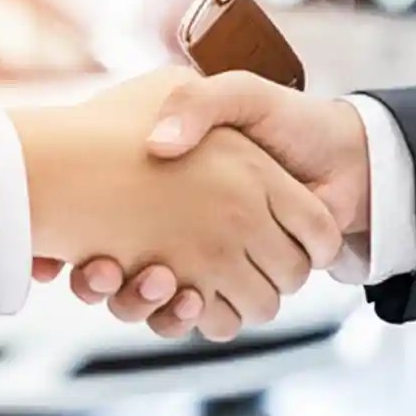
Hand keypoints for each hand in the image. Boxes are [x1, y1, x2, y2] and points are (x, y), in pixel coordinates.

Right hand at [65, 70, 368, 335]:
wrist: (344, 156)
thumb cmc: (286, 122)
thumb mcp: (235, 95)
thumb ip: (196, 103)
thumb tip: (158, 145)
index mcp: (167, 184)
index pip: (93, 225)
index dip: (80, 240)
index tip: (71, 241)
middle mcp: (177, 226)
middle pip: (114, 273)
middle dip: (103, 281)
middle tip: (97, 268)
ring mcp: (205, 261)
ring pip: (150, 301)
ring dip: (140, 301)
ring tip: (151, 277)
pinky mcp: (234, 287)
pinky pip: (196, 320)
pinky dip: (185, 317)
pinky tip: (187, 296)